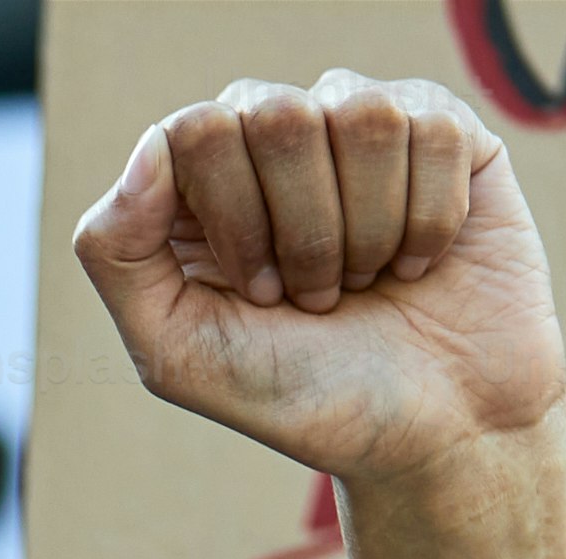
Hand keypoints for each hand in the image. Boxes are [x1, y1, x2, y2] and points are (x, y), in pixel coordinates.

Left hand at [71, 74, 565, 492]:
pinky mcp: (449, 133)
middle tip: (318, 298)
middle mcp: (278, 137)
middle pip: (277, 116)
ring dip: (368, 232)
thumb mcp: (178, 351)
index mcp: (202, 181)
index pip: (195, 130)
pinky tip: (422, 263)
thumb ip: (116, 253)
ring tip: (368, 282)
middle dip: (303, 232)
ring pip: (363, 117)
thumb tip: (151, 146)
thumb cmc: (302, 395)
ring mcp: (363, 125)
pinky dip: (429, 222)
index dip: (234, 218)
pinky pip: (435, 131)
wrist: (435, 435)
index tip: (261, 294)